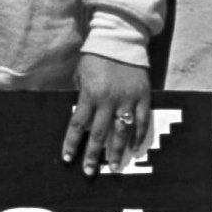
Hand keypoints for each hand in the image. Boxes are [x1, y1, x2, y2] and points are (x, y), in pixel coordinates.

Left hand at [60, 53, 153, 175]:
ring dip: (116, 152)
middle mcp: (108, 100)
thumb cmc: (96, 56)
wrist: (120, 39)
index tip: (68, 159)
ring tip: (113, 167)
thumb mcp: (81, 74)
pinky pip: (141, 121)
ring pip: (120, 132)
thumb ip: (80, 96)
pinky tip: (133, 149)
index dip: (72, 143)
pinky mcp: (143, 96)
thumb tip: (81, 118)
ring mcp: (127, 99)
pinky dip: (137, 136)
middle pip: (98, 134)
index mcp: (89, 94)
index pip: (77, 125)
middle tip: (89, 172)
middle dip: (92, 155)